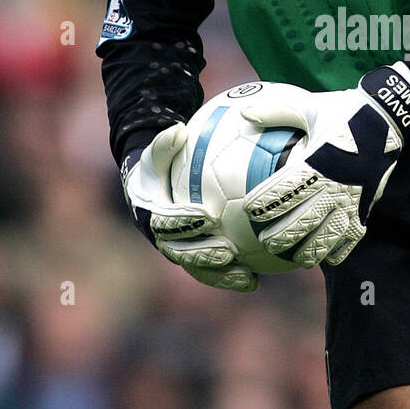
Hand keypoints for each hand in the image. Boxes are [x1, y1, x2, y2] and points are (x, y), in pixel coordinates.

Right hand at [122, 125, 258, 290]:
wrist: (155, 188)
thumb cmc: (159, 166)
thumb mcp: (158, 151)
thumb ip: (164, 144)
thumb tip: (178, 131)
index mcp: (151, 215)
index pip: (165, 221)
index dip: (183, 221)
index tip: (205, 216)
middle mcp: (164, 239)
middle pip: (182, 254)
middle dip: (204, 256)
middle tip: (227, 253)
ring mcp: (180, 253)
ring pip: (200, 269)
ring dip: (222, 275)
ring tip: (248, 278)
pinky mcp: (197, 260)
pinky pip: (216, 271)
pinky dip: (233, 276)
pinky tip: (258, 277)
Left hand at [238, 63, 409, 267]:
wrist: (388, 118)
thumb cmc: (344, 112)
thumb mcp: (308, 106)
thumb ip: (275, 111)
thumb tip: (245, 113)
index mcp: (315, 162)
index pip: (282, 193)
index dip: (262, 207)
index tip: (249, 212)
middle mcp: (333, 185)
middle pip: (300, 224)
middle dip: (279, 238)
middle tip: (265, 241)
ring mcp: (352, 200)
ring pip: (326, 238)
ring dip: (307, 252)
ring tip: (294, 257)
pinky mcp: (366, 207)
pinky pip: (351, 239)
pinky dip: (337, 251)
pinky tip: (325, 256)